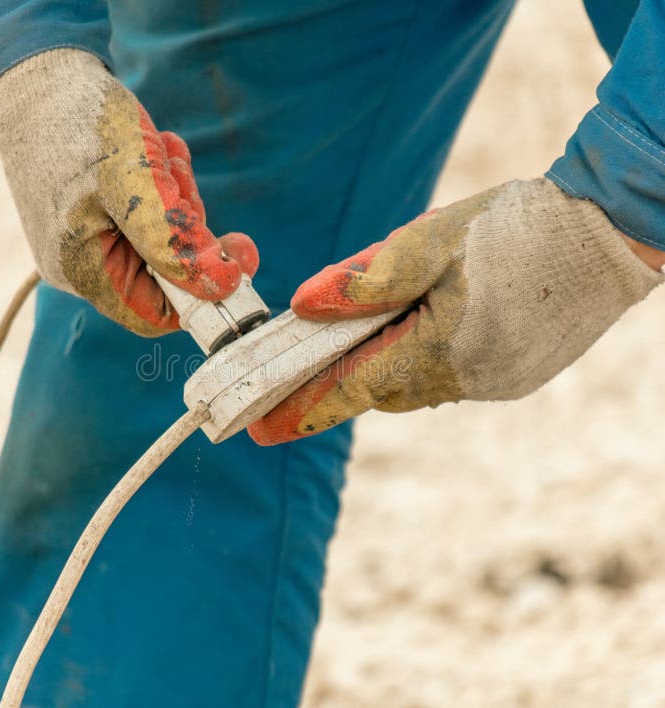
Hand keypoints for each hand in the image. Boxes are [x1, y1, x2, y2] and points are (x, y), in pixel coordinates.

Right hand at [0, 49, 257, 335]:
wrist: (40, 72)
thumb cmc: (79, 123)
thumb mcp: (136, 184)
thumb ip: (175, 242)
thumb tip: (223, 287)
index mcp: (82, 270)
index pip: (157, 315)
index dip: (202, 293)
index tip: (237, 254)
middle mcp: (83, 263)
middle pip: (166, 274)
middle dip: (185, 228)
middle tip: (178, 181)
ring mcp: (90, 237)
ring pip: (164, 241)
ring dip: (176, 199)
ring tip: (159, 155)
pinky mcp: (100, 213)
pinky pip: (152, 216)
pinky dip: (164, 186)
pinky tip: (154, 151)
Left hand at [248, 178, 662, 444]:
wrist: (604, 235)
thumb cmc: (511, 229)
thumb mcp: (427, 242)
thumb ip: (364, 280)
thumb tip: (305, 306)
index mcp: (435, 348)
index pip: (350, 388)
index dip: (301, 408)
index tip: (260, 430)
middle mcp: (462, 379)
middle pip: (379, 389)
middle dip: (338, 384)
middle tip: (298, 375)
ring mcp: (491, 383)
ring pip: (413, 386)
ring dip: (382, 367)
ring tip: (362, 342)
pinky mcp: (511, 376)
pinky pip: (447, 379)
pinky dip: (421, 362)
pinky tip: (422, 333)